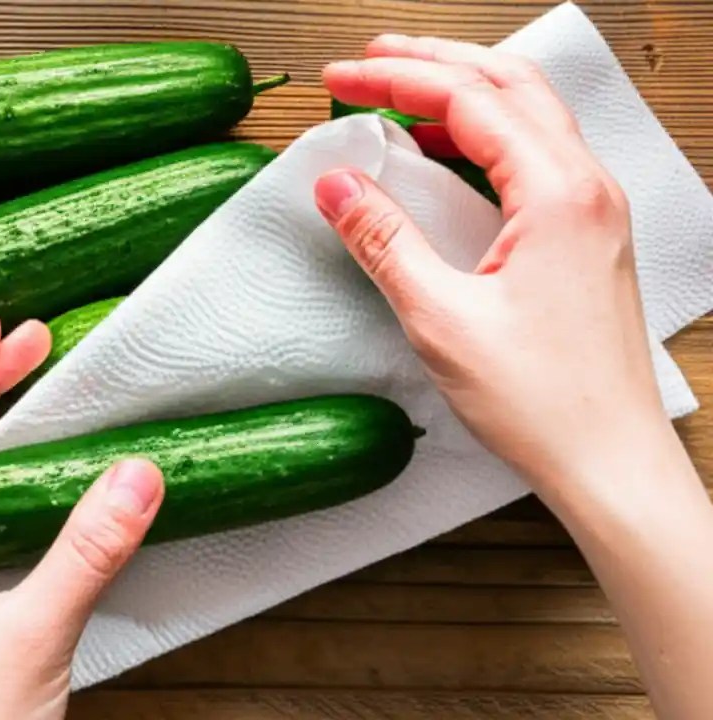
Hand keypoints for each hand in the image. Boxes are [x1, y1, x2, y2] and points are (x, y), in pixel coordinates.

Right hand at [314, 35, 712, 719]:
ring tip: (399, 89)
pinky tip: (445, 153)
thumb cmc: (543, 402)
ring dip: (461, 91)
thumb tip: (337, 184)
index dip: (394, 79)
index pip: (468, 100)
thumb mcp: (440, 318)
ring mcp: (594, 210)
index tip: (339, 80)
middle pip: (507, 84)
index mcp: (558, 194)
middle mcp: (587, 188)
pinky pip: (535, 154)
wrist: (608, 460)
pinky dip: (484, 134)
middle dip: (431, 62)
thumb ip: (383, 240)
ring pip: (527, 113)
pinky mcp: (588, 235)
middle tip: (368, 61)